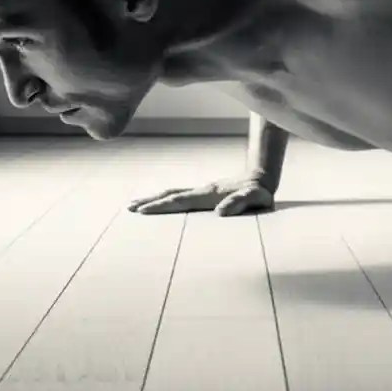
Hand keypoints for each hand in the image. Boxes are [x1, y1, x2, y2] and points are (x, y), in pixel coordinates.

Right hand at [127, 177, 274, 215]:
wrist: (262, 177)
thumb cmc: (260, 192)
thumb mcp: (255, 198)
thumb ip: (240, 203)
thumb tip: (220, 212)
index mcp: (209, 195)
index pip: (180, 201)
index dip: (161, 206)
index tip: (142, 211)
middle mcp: (202, 190)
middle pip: (171, 194)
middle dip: (150, 201)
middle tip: (129, 208)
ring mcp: (203, 190)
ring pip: (174, 193)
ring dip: (155, 198)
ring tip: (136, 205)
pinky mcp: (205, 193)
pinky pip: (181, 195)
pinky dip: (166, 199)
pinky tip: (161, 203)